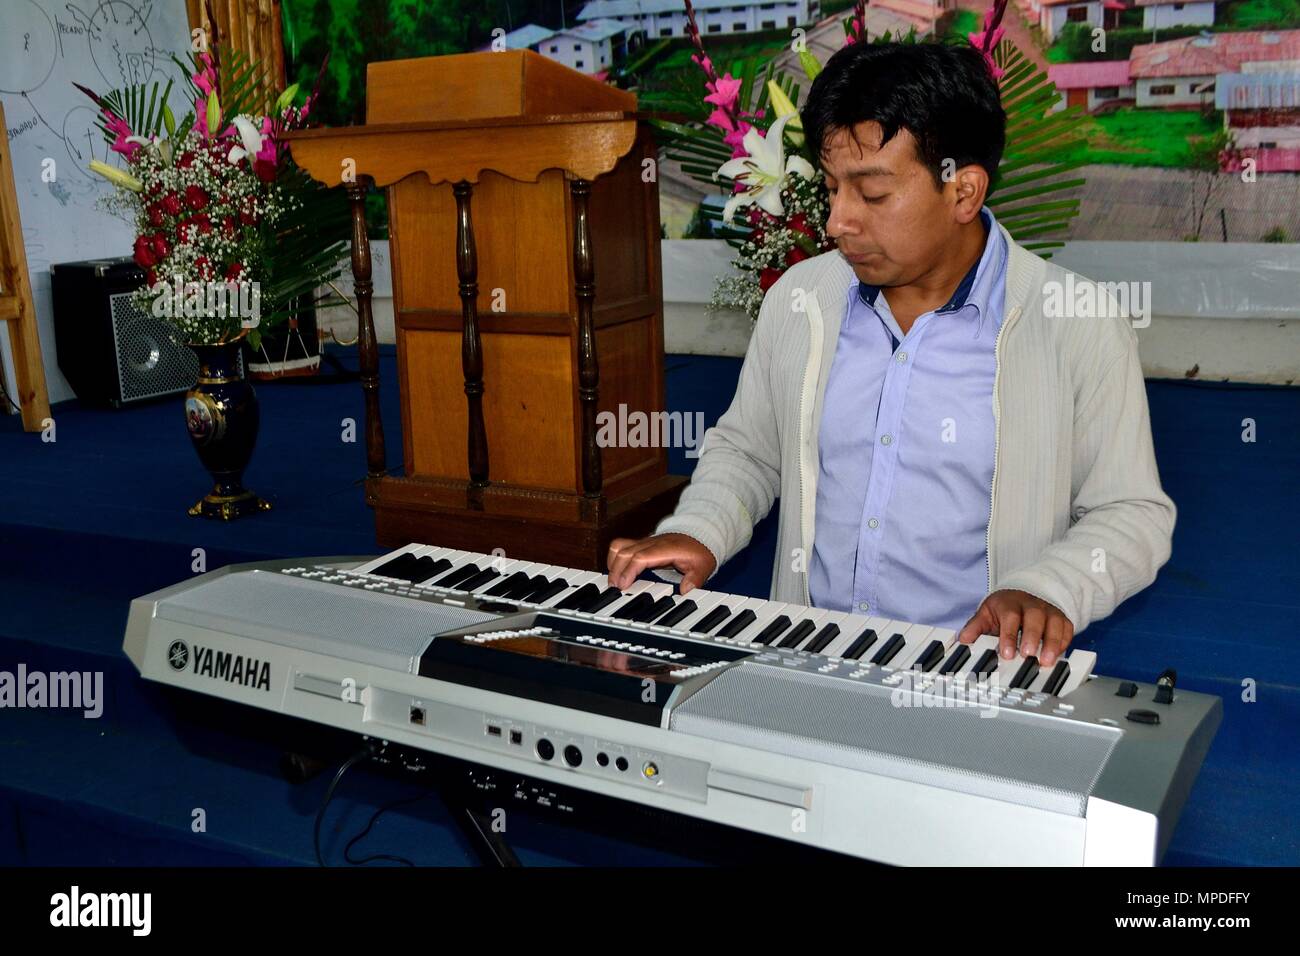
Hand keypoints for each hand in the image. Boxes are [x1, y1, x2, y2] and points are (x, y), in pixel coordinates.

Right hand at [606, 533, 716, 592]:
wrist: (698, 536)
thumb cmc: (698, 552)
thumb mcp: (703, 566)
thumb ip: (695, 579)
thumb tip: (686, 591)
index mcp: (665, 549)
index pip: (641, 556)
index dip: (629, 570)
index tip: (623, 585)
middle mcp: (651, 543)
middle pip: (625, 552)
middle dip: (616, 571)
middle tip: (614, 590)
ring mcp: (644, 542)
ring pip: (619, 547)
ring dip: (613, 564)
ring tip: (613, 583)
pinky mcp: (640, 544)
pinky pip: (620, 546)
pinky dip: (614, 558)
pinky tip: (616, 573)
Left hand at [957, 589, 1073, 666]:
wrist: (1021, 595)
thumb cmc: (1003, 609)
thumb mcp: (986, 614)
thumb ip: (975, 627)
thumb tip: (963, 640)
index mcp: (1009, 603)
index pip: (1010, 616)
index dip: (1009, 635)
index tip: (1008, 653)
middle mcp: (1031, 605)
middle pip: (1034, 617)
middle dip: (1032, 637)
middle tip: (1028, 655)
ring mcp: (1048, 610)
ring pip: (1054, 622)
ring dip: (1052, 642)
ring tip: (1046, 660)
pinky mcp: (1061, 618)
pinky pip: (1067, 627)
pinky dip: (1064, 640)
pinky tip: (1059, 654)